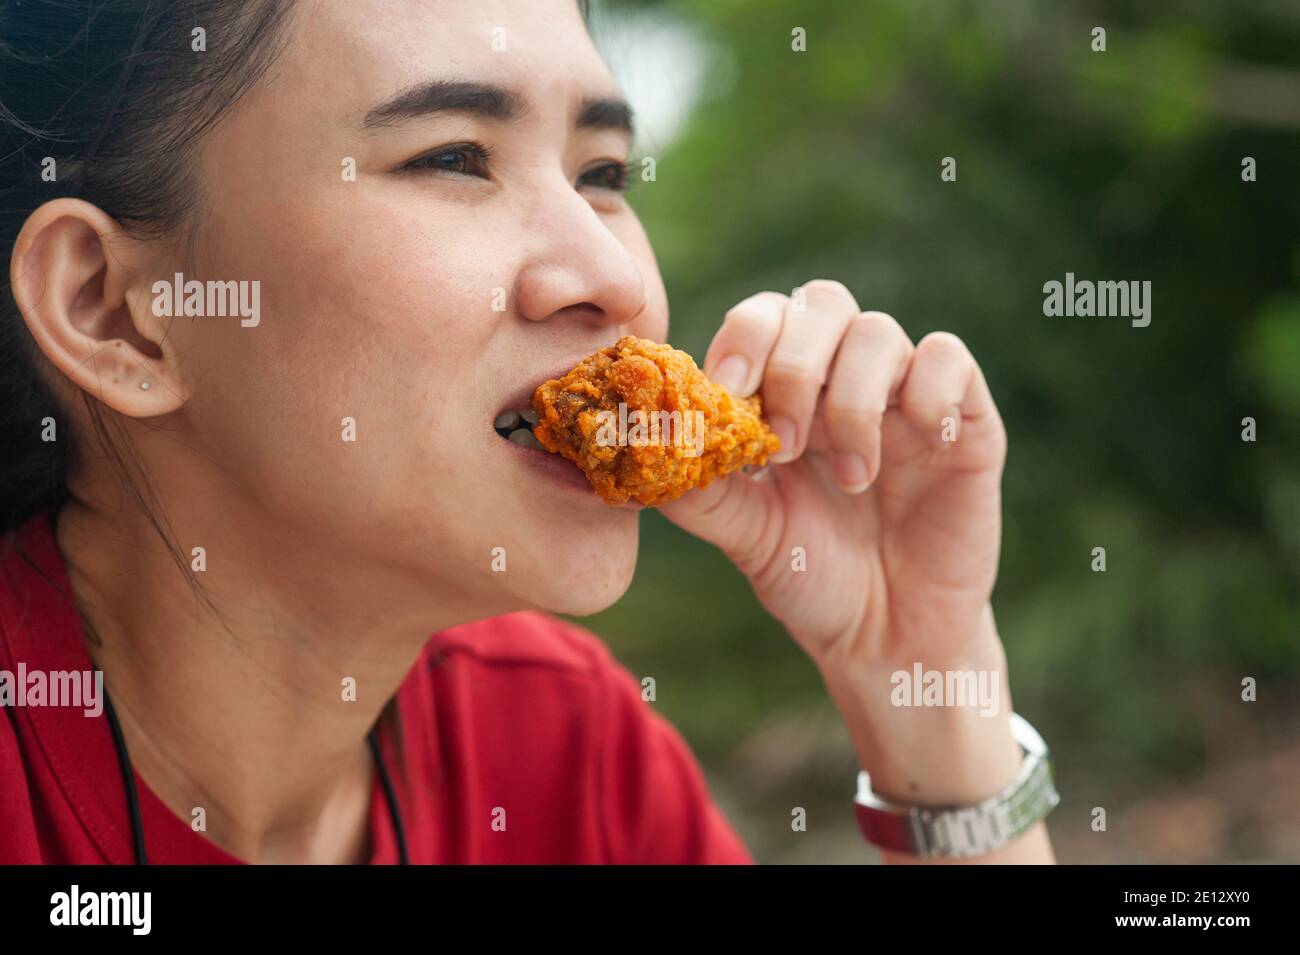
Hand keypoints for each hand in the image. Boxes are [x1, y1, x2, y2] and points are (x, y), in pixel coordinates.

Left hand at [661, 280, 1007, 672]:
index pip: (764, 318)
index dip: (744, 338)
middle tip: (784, 445)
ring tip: (851, 479)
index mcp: (787, 393)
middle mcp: (844, 380)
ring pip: (877, 330)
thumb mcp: (747, 535)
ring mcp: (903, 396)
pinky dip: (926, 388)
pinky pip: (948, 357)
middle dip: (793, 365)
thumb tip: (649, 441)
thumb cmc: (810, 577)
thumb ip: (701, 488)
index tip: (727, 391)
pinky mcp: (963, 420)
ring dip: (852, 401)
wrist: (886, 638)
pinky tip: (915, 442)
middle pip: (819, 304)